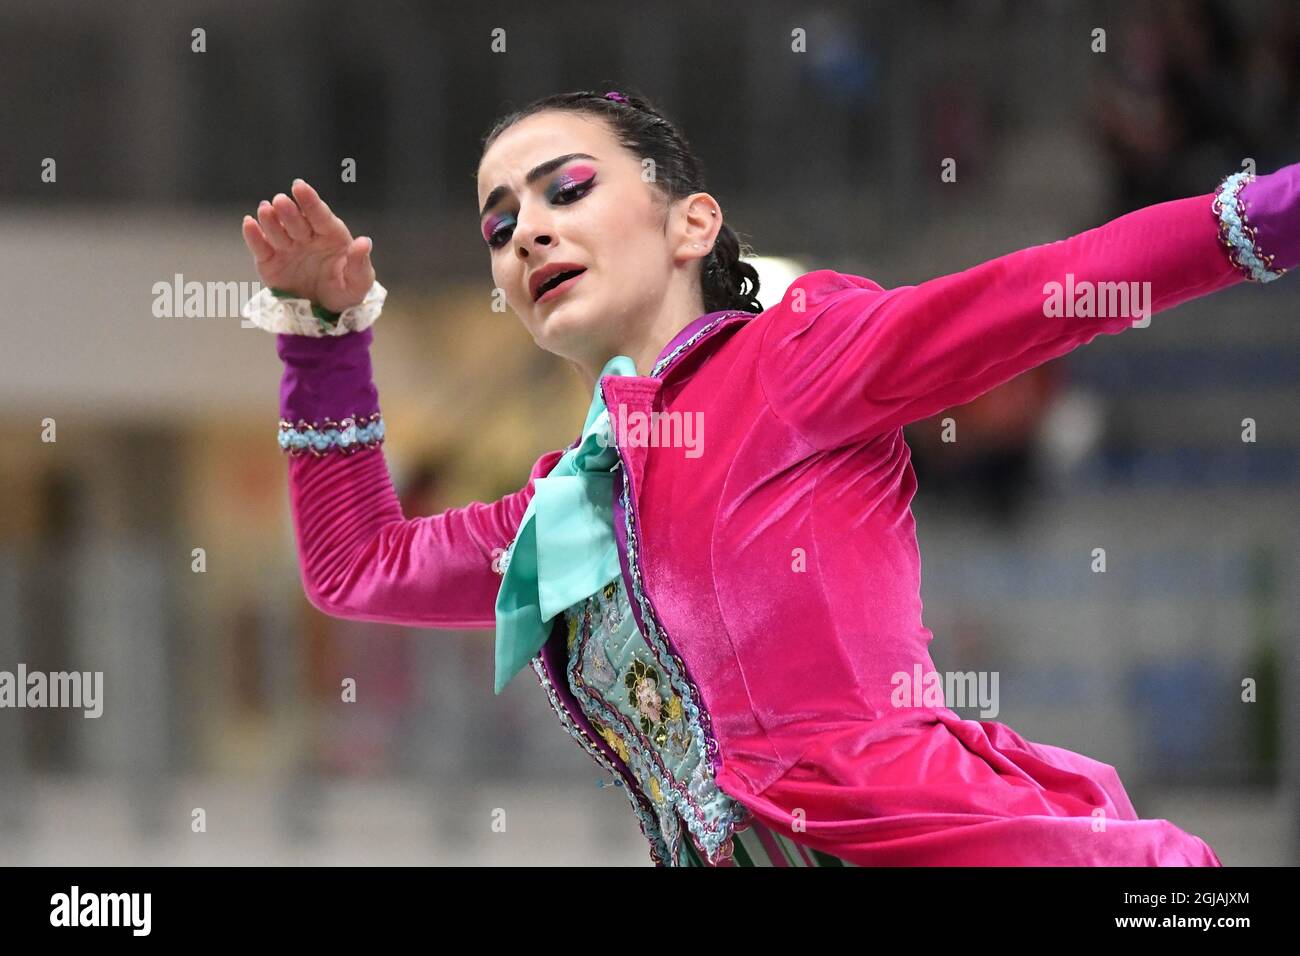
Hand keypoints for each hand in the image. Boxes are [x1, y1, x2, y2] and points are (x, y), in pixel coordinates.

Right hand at [241, 179, 375, 312]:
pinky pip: (261, 247)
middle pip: (296, 221)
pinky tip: (249, 223)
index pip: (320, 215)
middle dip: (289, 211)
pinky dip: (253, 236)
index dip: (310, 201)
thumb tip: (364, 242)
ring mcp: (287, 248)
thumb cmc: (346, 291)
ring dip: (270, 219)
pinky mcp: (270, 261)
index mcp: (330, 235)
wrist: (326, 312)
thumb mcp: (359, 282)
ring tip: (265, 209)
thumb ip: (360, 263)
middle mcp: (307, 237)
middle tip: (281, 201)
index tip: (299, 186)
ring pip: (277, 230)